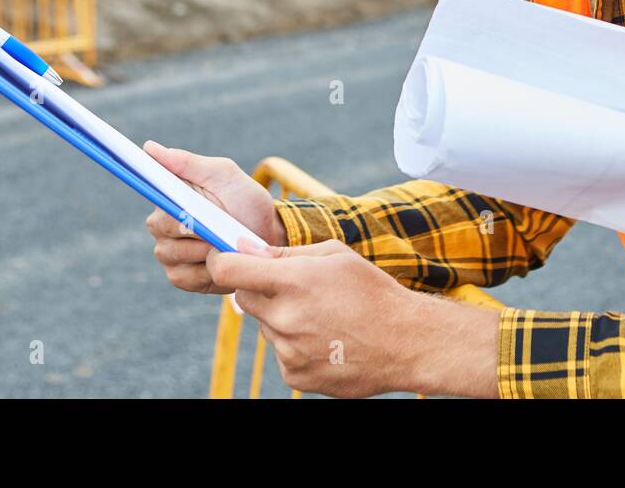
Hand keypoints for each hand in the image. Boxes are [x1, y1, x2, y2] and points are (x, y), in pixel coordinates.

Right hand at [143, 140, 285, 294]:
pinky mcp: (182, 277)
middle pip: (164, 232)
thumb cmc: (245, 200)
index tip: (189, 214)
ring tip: (227, 241)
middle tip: (223, 225)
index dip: (169, 208)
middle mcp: (161, 227)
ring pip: (175, 257)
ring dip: (206, 250)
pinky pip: (186, 279)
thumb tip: (149, 147)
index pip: (158, 204)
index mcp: (167, 199)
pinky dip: (208, 272)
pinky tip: (224, 261)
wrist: (268, 235)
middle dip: (198, 230)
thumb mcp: (224, 175)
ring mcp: (169, 255)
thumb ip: (188, 163)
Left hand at [208, 238, 500, 398]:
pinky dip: (295, 344)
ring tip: (322, 316)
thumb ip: (286, 253)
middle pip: (243, 298)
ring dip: (281, 317)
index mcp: (293, 281)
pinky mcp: (294, 374)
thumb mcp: (334, 255)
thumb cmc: (371, 290)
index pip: (228, 270)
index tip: (224, 258)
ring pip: (265, 326)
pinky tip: (325, 337)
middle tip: (293, 287)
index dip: (219, 261)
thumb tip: (246, 249)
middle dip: (260, 288)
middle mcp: (285, 317)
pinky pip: (281, 351)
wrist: (405, 341)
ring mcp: (288, 350)